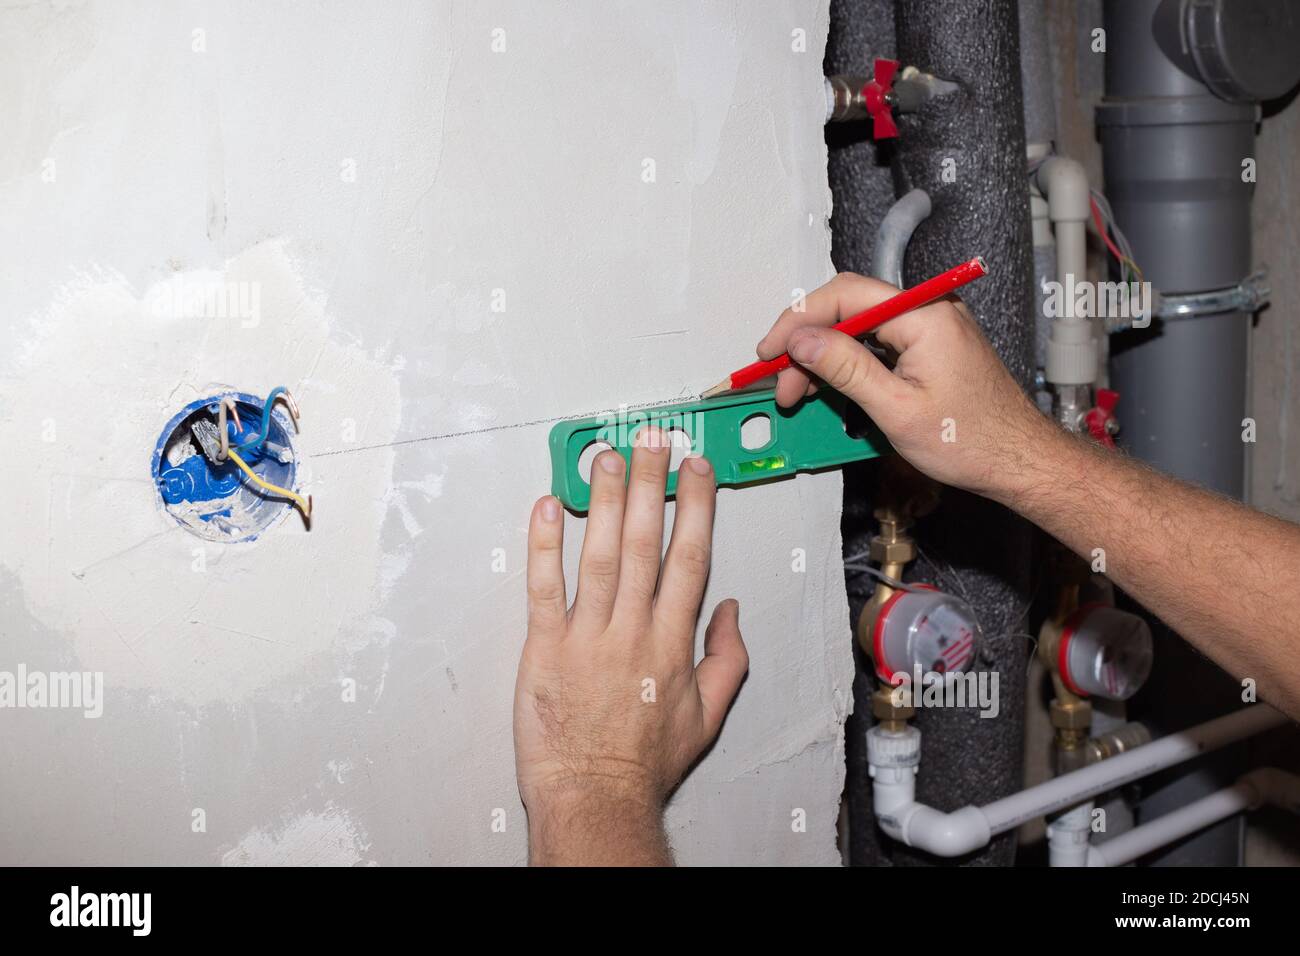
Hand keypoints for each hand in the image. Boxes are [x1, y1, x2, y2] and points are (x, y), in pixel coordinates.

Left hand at [514, 426, 748, 864]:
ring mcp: (588, 636)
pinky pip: (544, 589)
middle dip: (650, 485)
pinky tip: (548, 507)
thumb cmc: (646, 761)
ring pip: (600, 556)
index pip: (689, 559)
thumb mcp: (708, 715)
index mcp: (673, 641)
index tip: (694, 469)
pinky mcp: (545, 649)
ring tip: (607, 457)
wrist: (596, 796)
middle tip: (651, 440)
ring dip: (605, 502)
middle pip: (646, 544)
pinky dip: (545, 547)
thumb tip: (729, 610)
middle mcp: (634, 630)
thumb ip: (726, 659)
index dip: (693, 508)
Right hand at [757, 272, 1055, 501]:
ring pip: (858, 326)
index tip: (771, 351)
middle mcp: (928, 311)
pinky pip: (877, 342)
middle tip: (782, 380)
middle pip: (848, 306)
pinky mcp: (928, 346)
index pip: (845, 295)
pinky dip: (848, 363)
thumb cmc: (973, 441)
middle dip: (807, 342)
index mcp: (924, 315)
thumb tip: (802, 340)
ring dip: (824, 356)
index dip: (799, 320)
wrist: (1019, 460)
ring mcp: (930, 327)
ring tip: (800, 391)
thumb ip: (846, 368)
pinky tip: (829, 386)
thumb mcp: (896, 409)